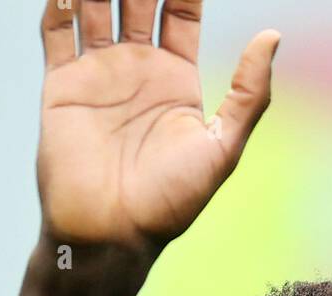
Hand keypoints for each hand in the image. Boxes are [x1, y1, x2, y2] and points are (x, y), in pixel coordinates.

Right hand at [37, 0, 280, 253]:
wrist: (110, 235)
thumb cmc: (168, 203)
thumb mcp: (222, 150)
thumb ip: (248, 95)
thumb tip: (272, 36)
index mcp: (175, 79)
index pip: (180, 9)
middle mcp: (136, 69)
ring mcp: (97, 74)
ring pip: (97, 3)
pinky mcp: (62, 86)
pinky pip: (58, 30)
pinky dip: (62, 1)